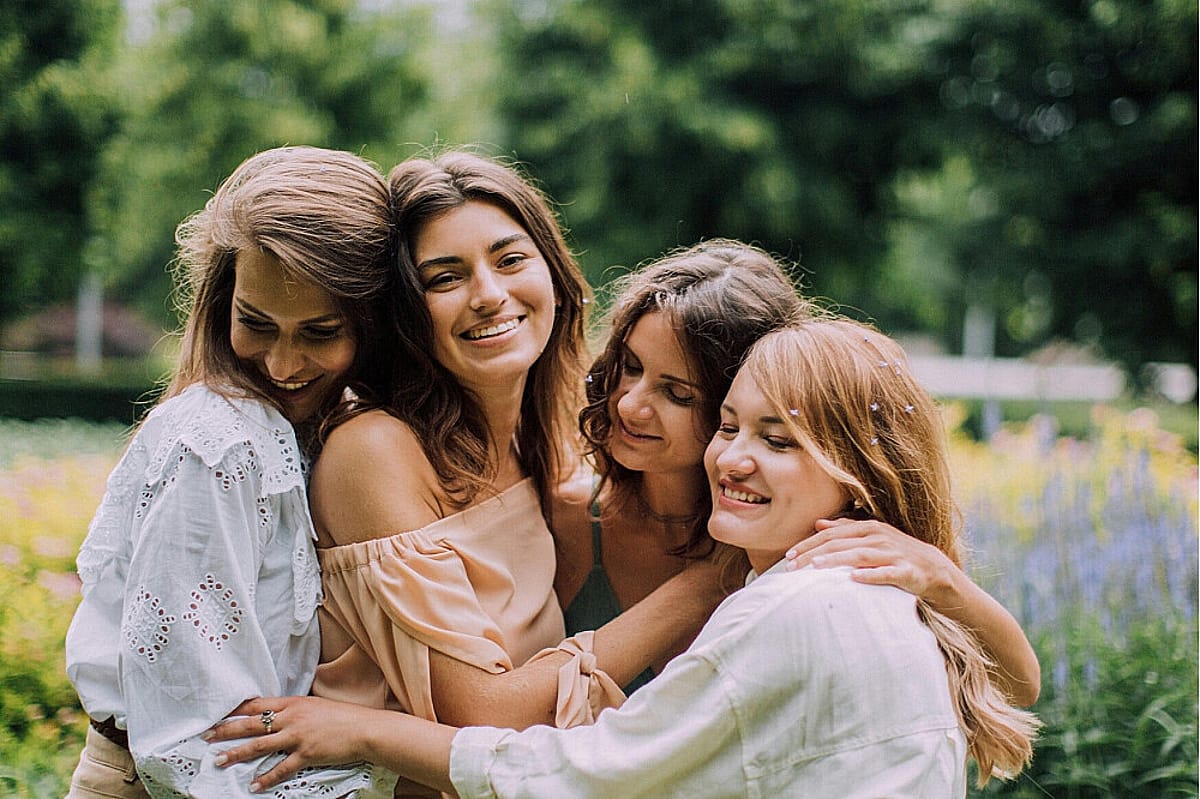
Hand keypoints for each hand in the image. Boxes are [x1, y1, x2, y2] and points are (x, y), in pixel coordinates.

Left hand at [204, 695, 371, 792]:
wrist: (364, 728)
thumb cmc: (342, 716)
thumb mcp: (314, 706)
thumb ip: (294, 710)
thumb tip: (276, 716)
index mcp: (293, 703)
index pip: (256, 705)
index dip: (235, 710)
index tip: (218, 714)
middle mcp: (291, 718)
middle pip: (251, 724)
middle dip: (226, 731)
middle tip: (207, 736)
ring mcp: (297, 736)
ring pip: (259, 746)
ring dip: (237, 754)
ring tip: (219, 760)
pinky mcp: (306, 754)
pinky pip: (280, 768)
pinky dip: (266, 778)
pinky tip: (254, 785)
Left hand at [785, 518, 957, 604]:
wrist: (932, 567)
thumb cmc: (894, 552)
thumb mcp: (870, 536)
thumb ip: (845, 529)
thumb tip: (818, 523)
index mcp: (867, 527)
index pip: (831, 534)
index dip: (808, 544)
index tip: (788, 556)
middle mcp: (878, 537)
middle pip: (840, 544)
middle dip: (813, 554)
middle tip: (792, 567)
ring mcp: (892, 553)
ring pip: (859, 555)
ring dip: (835, 561)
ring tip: (815, 567)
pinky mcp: (906, 571)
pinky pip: (886, 573)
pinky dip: (870, 575)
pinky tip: (854, 578)